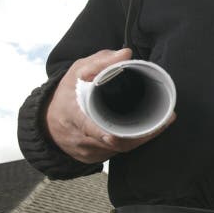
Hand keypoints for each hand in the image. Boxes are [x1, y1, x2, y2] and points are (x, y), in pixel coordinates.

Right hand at [44, 48, 176, 163]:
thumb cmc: (67, 93)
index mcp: (73, 116)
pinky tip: (145, 131)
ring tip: (161, 122)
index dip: (111, 133)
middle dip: (141, 135)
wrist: (47, 119)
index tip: (134, 128)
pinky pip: (114, 153)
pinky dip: (130, 143)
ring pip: (117, 150)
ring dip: (140, 138)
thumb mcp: (78, 71)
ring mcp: (86, 152)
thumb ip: (101, 61)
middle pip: (114, 143)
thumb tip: (125, 53)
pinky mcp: (92, 158)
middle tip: (165, 120)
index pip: (92, 129)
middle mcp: (80, 139)